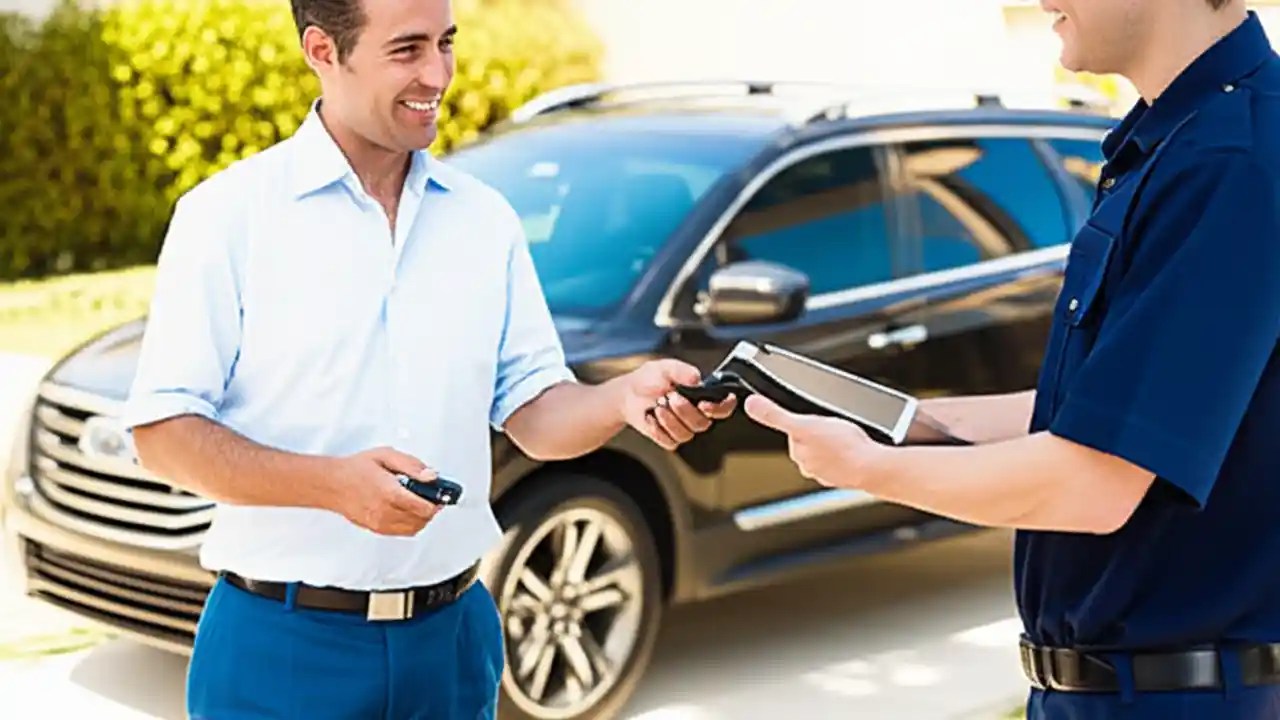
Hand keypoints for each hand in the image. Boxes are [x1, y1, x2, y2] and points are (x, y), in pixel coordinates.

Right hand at [334, 447, 442, 535]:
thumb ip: (412, 466)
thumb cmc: (356, 469)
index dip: (437, 502)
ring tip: (419, 502)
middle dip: (431, 508)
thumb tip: (431, 475)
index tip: (441, 494)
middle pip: (422, 520)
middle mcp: (386, 512)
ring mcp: (380, 523)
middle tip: (431, 496)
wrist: (331, 484)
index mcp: (391, 493)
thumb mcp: (386, 456)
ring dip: (422, 517)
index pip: (424, 507)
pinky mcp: (376, 529)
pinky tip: (408, 511)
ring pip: (413, 528)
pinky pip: (402, 532)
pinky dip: (411, 524)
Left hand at [619, 359, 737, 449]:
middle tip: (670, 397)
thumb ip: (681, 370)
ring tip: (658, 405)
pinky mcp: (669, 439)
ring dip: (669, 420)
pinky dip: (658, 429)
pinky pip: (670, 441)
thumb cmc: (650, 379)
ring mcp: (683, 428)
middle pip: (702, 423)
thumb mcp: (664, 368)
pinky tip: (651, 417)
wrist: (628, 393)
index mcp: (702, 397)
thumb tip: (696, 378)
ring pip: (686, 434)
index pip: (723, 407)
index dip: (720, 408)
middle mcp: (696, 414)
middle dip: (685, 411)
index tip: (705, 404)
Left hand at [743, 395, 882, 487]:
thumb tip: (751, 405)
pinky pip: (845, 459)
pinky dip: (849, 453)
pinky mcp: (847, 475)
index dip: (804, 422)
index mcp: (799, 454)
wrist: (872, 466)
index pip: (794, 434)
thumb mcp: (803, 424)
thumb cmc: (842, 448)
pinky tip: (855, 448)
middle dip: (820, 433)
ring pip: (828, 451)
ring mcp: (830, 472)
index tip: (815, 419)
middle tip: (833, 427)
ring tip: (845, 438)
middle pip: (811, 442)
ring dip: (835, 443)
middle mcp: (811, 467)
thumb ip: (774, 415)